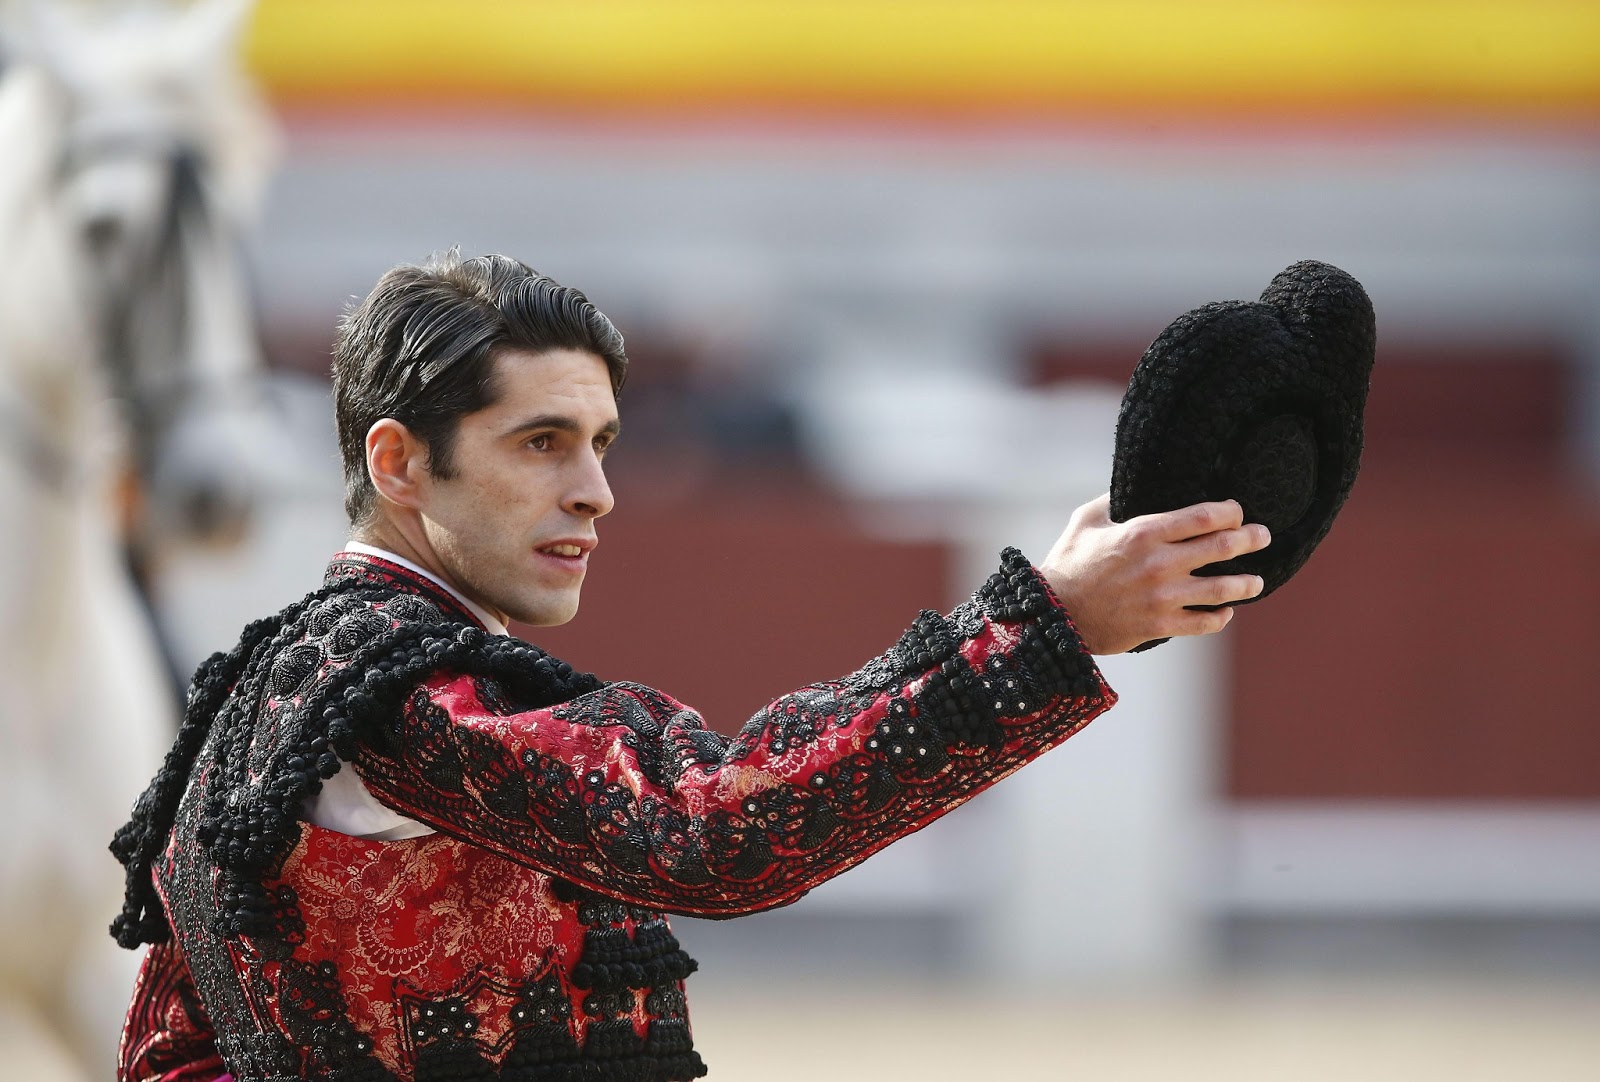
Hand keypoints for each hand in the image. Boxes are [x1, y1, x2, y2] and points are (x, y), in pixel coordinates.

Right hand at [1040, 494, 1269, 654]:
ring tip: (1256, 580)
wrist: (1052, 615)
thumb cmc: (1068, 564)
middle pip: (1223, 547)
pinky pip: (1205, 622)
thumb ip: (1113, 499)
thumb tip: (1132, 483)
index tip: (1238, 511)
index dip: (1230, 511)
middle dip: (1251, 539)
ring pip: (1224, 588)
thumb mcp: (1085, 521)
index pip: (1205, 516)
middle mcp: (1160, 564)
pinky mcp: (1161, 626)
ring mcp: (1164, 597)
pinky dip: (1221, 616)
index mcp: (1144, 533)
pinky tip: (1226, 611)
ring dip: (1247, 583)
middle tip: (1263, 536)